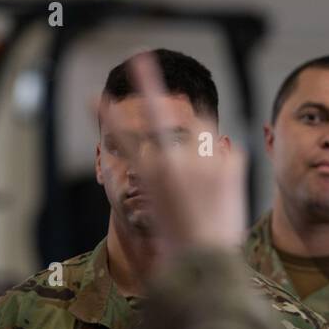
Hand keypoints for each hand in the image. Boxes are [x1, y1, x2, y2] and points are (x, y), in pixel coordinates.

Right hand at [126, 52, 246, 252]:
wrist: (208, 267)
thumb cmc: (177, 251)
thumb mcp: (151, 216)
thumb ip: (151, 183)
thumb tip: (142, 160)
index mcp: (147, 175)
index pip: (123, 135)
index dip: (107, 114)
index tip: (97, 97)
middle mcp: (172, 160)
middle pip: (160, 111)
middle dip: (148, 82)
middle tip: (140, 61)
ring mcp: (203, 159)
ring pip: (200, 125)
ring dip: (197, 131)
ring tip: (200, 154)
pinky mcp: (231, 165)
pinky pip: (228, 150)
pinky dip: (226, 161)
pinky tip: (224, 184)